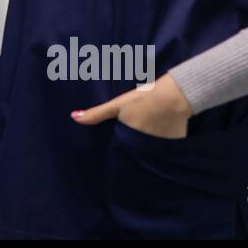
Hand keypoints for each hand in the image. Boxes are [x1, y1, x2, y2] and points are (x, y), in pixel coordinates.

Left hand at [70, 73, 193, 138]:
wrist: (174, 96)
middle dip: (133, 146)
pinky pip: (165, 148)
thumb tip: (73, 117)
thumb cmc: (143, 98)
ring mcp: (159, 148)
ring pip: (150, 150)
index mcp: (128, 138)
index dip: (119, 145)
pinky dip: (163, 142)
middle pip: (135, 150)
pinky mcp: (173, 146)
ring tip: (150, 131)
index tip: (118, 143)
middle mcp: (143, 147)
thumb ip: (96, 114)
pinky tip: (164, 132)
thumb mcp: (117, 104)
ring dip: (148, 145)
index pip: (120, 149)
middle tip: (136, 131)